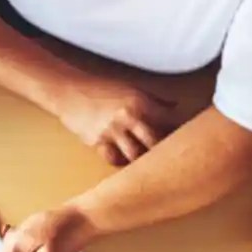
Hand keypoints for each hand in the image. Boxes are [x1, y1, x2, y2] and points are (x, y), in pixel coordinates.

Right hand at [56, 77, 182, 165]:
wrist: (69, 92)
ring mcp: (112, 131)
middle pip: (155, 142)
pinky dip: (120, 162)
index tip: (183, 140)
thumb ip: (154, 100)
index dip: (178, 133)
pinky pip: (113, 159)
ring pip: (135, 155)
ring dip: (142, 160)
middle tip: (168, 157)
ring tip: (146, 162)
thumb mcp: (130, 89)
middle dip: (163, 151)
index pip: (169, 122)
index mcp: (140, 102)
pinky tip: (123, 159)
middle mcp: (128, 117)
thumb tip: (175, 107)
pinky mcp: (97, 141)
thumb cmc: (101, 89)